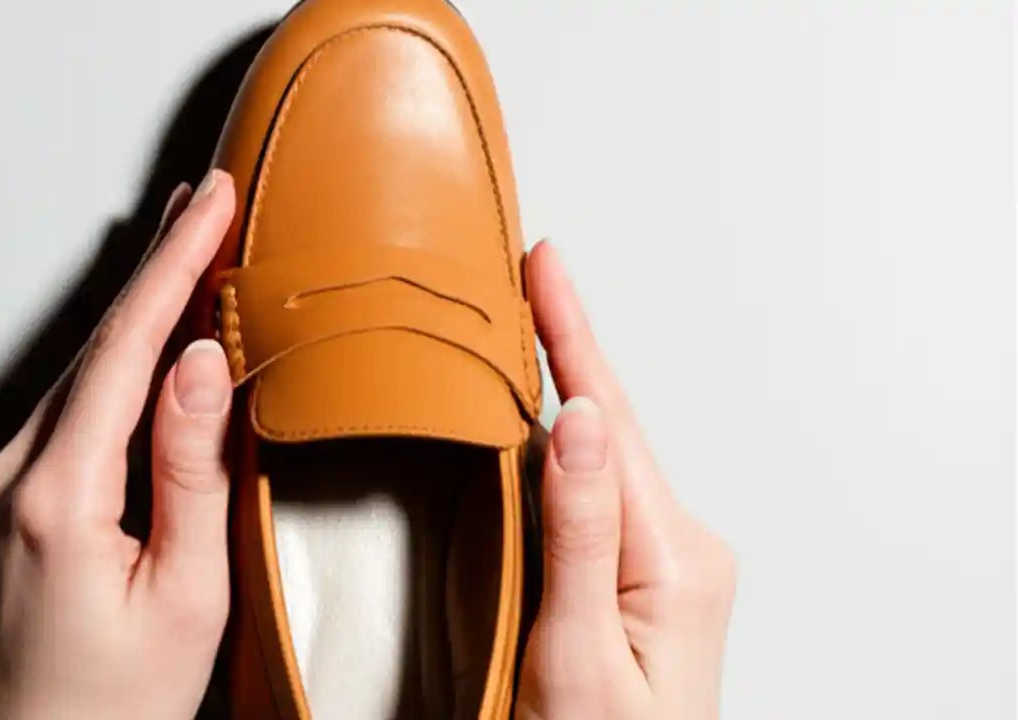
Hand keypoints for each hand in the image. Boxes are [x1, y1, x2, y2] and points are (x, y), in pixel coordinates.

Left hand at [0, 170, 235, 719]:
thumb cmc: (115, 706)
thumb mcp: (186, 595)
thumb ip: (190, 471)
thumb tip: (201, 364)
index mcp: (56, 498)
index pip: (125, 350)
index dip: (175, 266)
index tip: (213, 203)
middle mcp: (8, 483)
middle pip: (96, 350)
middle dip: (155, 270)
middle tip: (204, 205)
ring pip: (77, 380)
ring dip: (136, 318)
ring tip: (186, 261)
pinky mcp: (0, 512)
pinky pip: (63, 417)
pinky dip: (111, 370)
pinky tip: (144, 352)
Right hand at [516, 241, 736, 718]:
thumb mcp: (577, 653)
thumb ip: (579, 533)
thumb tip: (575, 419)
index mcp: (673, 558)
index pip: (606, 424)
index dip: (569, 337)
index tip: (543, 264)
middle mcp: (680, 548)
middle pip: (607, 426)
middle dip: (564, 345)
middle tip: (524, 272)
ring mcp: (664, 562)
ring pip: (598, 457)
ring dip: (559, 389)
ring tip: (521, 327)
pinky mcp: (641, 576)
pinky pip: (594, 493)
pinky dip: (559, 446)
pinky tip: (534, 421)